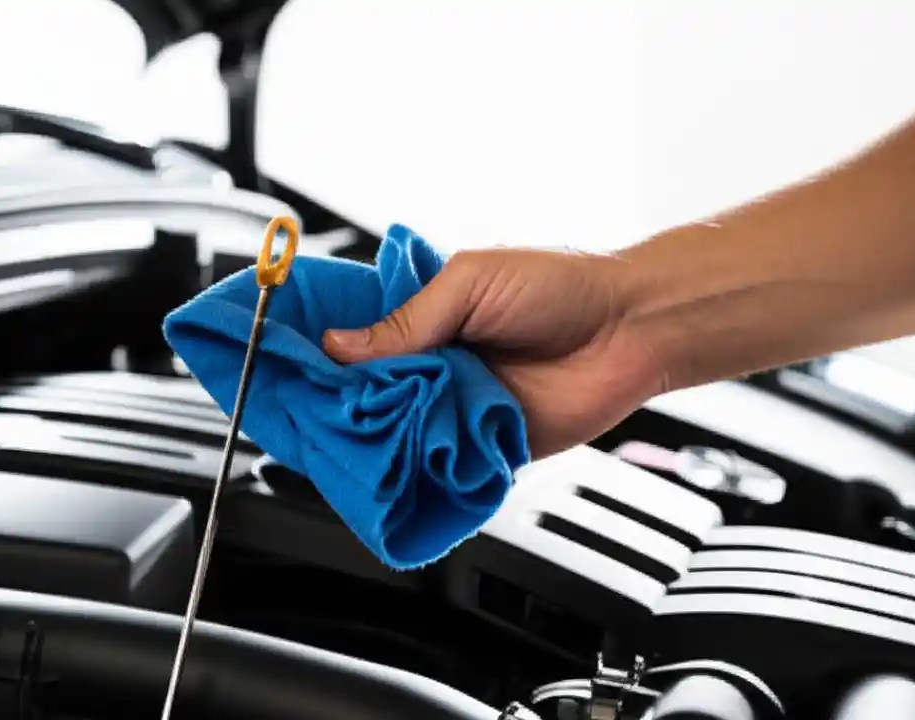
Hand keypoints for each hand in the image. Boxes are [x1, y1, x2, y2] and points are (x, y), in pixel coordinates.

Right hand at [322, 247, 664, 457]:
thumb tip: (338, 347)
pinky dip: (415, 469)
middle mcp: (432, 364)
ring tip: (350, 436)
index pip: (354, 338)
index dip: (320, 352)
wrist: (630, 330)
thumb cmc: (560, 288)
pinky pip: (436, 466)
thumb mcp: (470, 284)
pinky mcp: (479, 448)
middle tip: (311, 409)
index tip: (284, 363)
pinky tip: (393, 466)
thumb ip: (406, 320)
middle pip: (365, 393)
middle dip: (340, 402)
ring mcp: (452, 408)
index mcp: (423, 316)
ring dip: (375, 437)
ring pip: (394, 434)